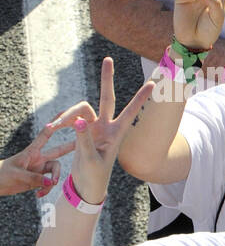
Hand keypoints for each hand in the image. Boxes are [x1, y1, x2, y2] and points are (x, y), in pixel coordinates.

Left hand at [0, 122, 74, 196]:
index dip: (54, 128)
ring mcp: (39, 169)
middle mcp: (38, 159)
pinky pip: (48, 184)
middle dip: (70, 147)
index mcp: (31, 152)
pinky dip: (45, 190)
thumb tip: (50, 183)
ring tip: (43, 189)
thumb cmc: (1, 174)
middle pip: (58, 152)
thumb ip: (34, 178)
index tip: (64, 119)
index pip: (44, 137)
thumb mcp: (16, 175)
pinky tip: (38, 194)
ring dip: (52, 182)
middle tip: (83, 142)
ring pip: (55, 173)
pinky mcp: (38, 179)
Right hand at [46, 58, 153, 203]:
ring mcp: (94, 127)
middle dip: (106, 79)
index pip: (130, 112)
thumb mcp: (90, 160)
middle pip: (106, 98)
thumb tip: (78, 120)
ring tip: (52, 126)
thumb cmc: (94, 176)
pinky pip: (71, 118)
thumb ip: (84, 140)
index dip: (140, 98)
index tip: (152, 83)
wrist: (86, 186)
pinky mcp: (82, 131)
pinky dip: (61, 121)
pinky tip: (51, 127)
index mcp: (116, 134)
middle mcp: (106, 127)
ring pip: (80, 109)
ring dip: (66, 114)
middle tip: (107, 59)